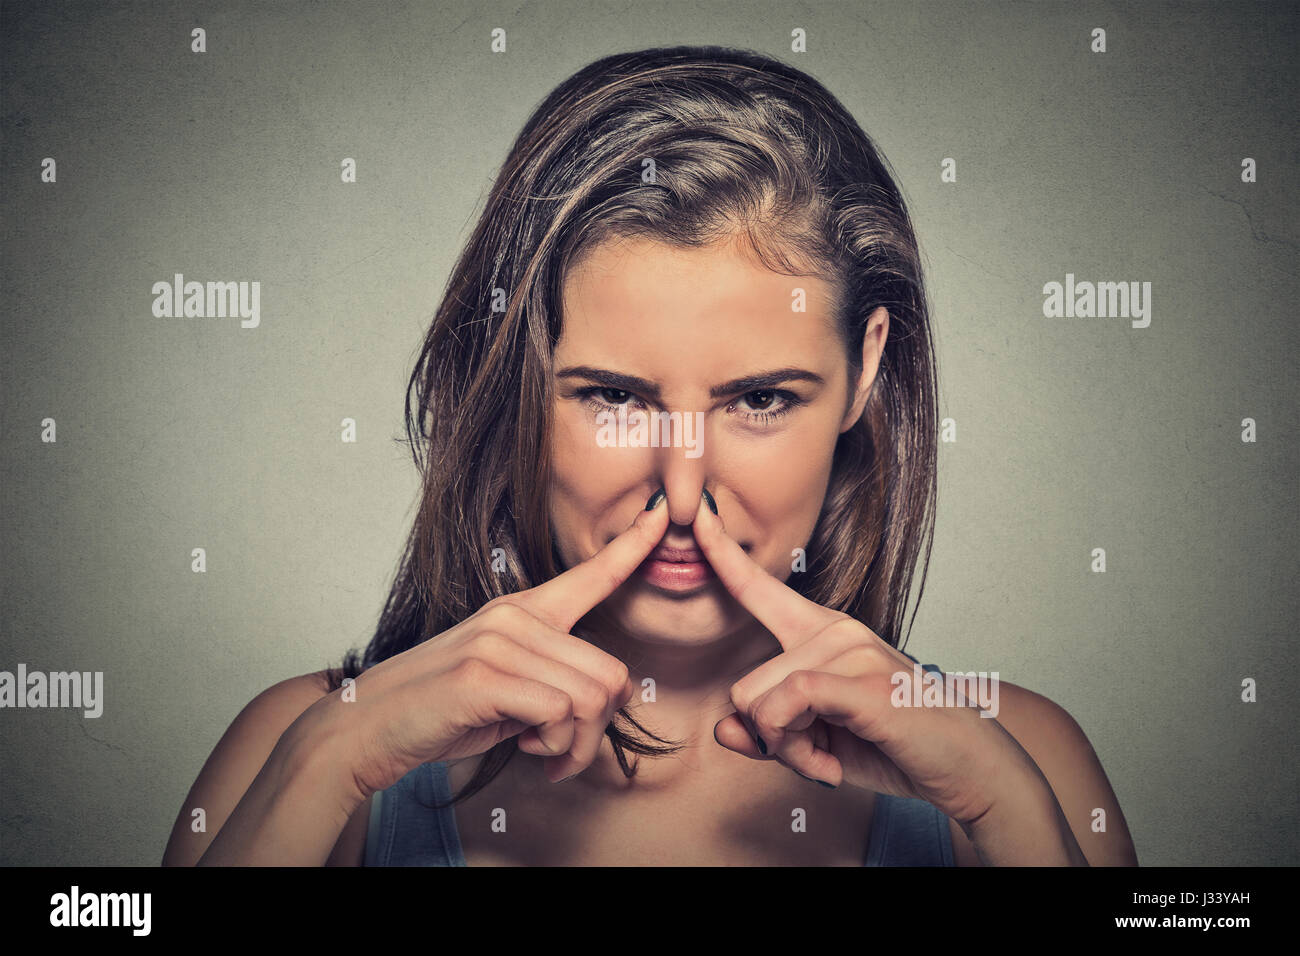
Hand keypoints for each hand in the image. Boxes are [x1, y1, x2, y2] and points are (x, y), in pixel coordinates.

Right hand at [306, 495, 670, 800]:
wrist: (367, 728)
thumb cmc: (442, 712)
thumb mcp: (507, 688)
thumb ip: (554, 680)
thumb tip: (607, 697)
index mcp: (523, 611)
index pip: (590, 574)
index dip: (633, 546)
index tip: (662, 511)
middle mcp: (515, 616)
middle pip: (610, 674)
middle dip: (598, 731)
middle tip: (563, 753)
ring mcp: (498, 641)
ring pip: (590, 699)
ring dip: (575, 745)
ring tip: (542, 752)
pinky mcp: (483, 675)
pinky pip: (560, 715)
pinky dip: (554, 747)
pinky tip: (525, 749)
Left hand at [694, 495, 1052, 831]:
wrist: (967, 766)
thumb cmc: (893, 746)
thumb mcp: (818, 742)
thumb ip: (769, 732)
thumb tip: (722, 730)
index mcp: (821, 632)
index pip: (760, 588)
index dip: (721, 553)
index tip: (696, 510)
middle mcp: (833, 630)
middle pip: (742, 689)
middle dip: (769, 739)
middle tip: (817, 753)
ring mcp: (850, 650)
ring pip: (759, 706)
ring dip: (787, 750)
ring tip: (832, 756)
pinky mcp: (860, 680)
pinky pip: (786, 708)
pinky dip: (799, 752)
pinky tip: (832, 766)